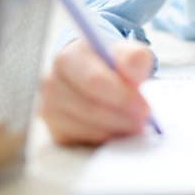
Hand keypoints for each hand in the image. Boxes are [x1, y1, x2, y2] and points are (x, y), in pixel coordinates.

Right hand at [38, 38, 153, 145]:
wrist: (91, 74)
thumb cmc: (108, 64)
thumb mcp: (124, 53)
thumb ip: (133, 56)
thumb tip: (136, 64)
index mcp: (68, 58)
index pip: (94, 81)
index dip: (122, 96)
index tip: (144, 106)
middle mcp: (52, 83)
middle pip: (91, 108)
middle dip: (122, 116)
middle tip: (144, 120)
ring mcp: (50, 109)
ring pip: (88, 128)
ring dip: (116, 129)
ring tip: (135, 124)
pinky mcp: (56, 131)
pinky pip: (84, 141)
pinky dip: (106, 139)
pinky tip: (119, 130)